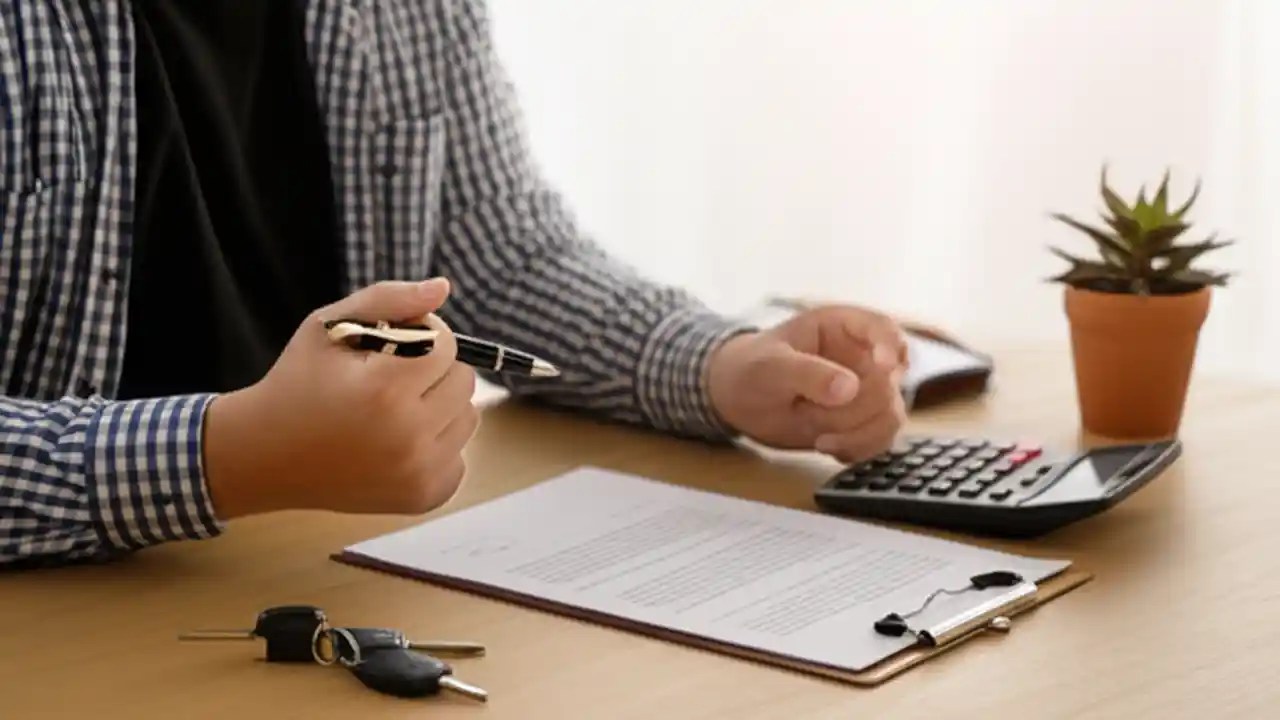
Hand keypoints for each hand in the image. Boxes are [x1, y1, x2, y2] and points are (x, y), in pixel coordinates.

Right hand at [204, 278, 478, 518]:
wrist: (265, 456)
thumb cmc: (299, 382)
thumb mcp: (329, 327)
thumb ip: (389, 299)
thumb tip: (443, 287)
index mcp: (385, 390)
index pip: (447, 345)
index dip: (423, 336)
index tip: (393, 345)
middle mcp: (408, 436)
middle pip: (464, 381)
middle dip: (434, 372)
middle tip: (391, 379)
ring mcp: (418, 472)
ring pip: (468, 418)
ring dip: (439, 407)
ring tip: (393, 411)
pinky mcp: (424, 497)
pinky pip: (459, 456)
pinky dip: (435, 446)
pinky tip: (394, 443)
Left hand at [707, 304, 908, 462]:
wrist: (738, 400)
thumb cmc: (752, 368)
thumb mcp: (771, 367)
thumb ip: (807, 373)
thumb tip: (849, 389)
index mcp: (842, 327)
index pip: (884, 329)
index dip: (891, 348)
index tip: (883, 367)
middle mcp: (862, 357)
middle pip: (889, 384)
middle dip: (853, 409)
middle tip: (810, 413)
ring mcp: (866, 392)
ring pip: (890, 416)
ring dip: (855, 433)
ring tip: (817, 436)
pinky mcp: (862, 422)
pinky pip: (880, 439)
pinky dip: (857, 449)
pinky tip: (826, 446)